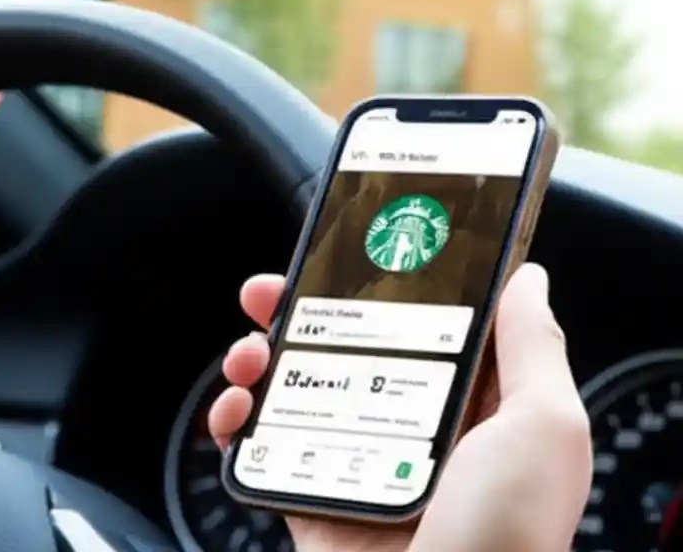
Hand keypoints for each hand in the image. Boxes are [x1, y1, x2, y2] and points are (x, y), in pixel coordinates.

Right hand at [208, 264, 591, 551]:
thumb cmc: (505, 538)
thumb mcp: (543, 427)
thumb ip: (533, 345)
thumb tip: (528, 276)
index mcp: (473, 411)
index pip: (421, 328)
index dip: (381, 286)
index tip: (347, 253)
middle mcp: (411, 433)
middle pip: (343, 351)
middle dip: (298, 313)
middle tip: (270, 293)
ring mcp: (356, 466)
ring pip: (293, 392)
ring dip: (258, 361)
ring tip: (248, 357)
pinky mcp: (310, 500)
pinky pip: (260, 450)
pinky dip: (235, 423)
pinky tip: (234, 410)